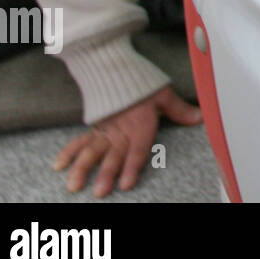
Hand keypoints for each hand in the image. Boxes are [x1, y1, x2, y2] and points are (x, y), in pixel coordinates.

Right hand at [54, 86, 201, 196]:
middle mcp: (121, 129)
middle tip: (100, 192)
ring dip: (83, 168)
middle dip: (106, 173)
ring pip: (93, 150)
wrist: (115, 66)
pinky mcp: (94, 125)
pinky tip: (59, 166)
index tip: (125, 184)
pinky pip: (80, 140)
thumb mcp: (164, 94)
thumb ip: (179, 110)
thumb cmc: (142, 82)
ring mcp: (105, 128)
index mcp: (140, 123)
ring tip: (73, 185)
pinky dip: (68, 152)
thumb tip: (201, 117)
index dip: (132, 166)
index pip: (137, 148)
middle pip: (113, 154)